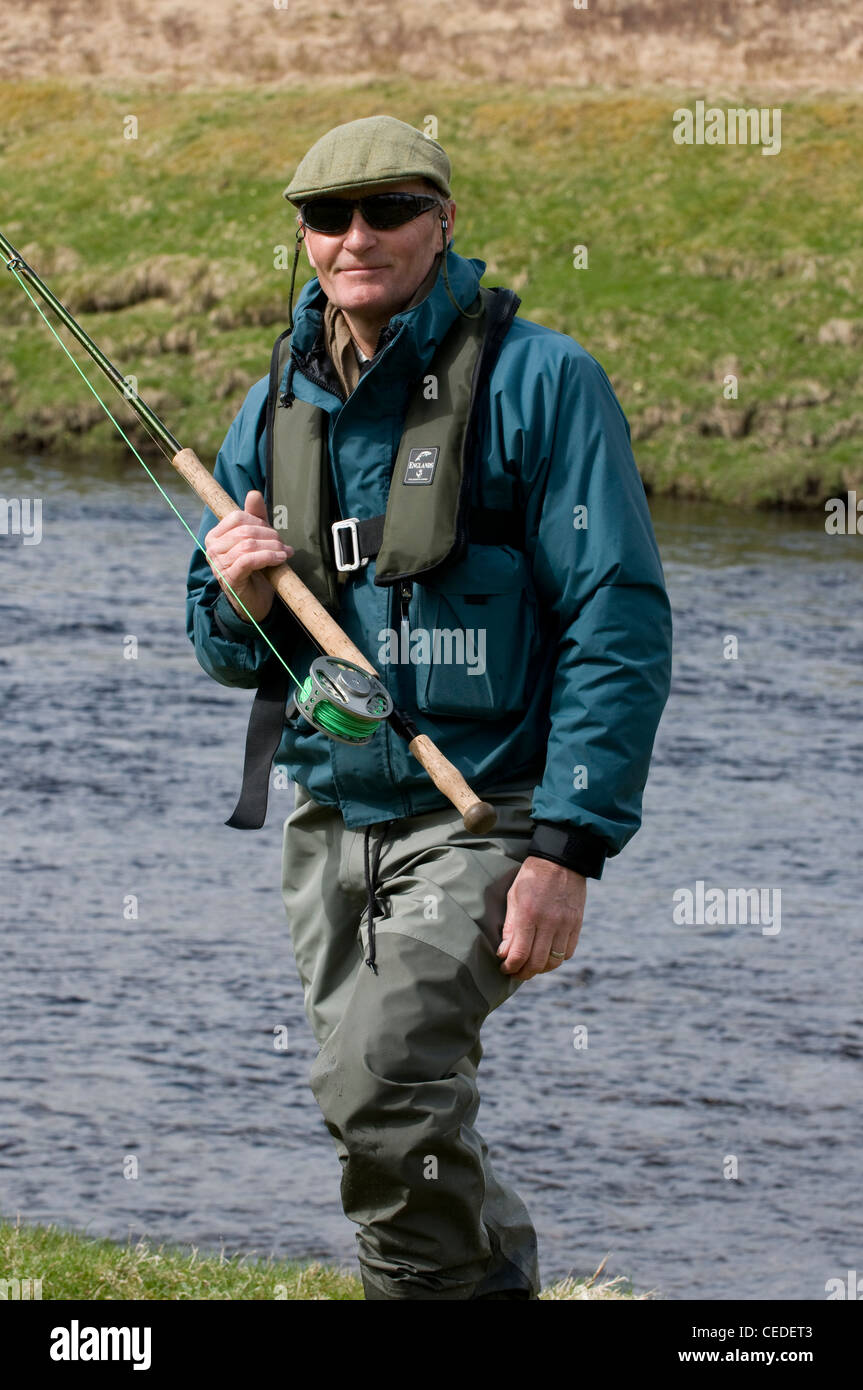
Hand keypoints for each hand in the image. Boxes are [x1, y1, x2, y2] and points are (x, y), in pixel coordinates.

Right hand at [204, 490, 292, 623]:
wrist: (255, 603)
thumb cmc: (255, 571)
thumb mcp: (257, 541)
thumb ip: (255, 518)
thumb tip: (253, 494)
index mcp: (215, 536)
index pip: (237, 517)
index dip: (259, 521)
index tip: (274, 533)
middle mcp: (212, 549)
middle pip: (245, 531)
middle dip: (270, 535)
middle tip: (284, 544)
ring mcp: (218, 564)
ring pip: (248, 545)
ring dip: (273, 547)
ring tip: (285, 553)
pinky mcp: (229, 578)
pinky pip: (249, 560)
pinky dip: (268, 557)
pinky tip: (280, 559)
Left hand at [497, 856, 586, 980]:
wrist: (561, 860)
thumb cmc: (532, 877)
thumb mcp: (514, 897)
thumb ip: (510, 927)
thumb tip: (505, 952)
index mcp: (529, 914)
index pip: (520, 954)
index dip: (510, 967)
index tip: (504, 967)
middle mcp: (549, 922)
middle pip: (537, 963)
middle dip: (523, 973)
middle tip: (515, 972)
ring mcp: (565, 924)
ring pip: (554, 961)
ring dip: (541, 969)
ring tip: (531, 966)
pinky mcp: (577, 924)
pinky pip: (568, 952)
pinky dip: (557, 959)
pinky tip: (547, 955)